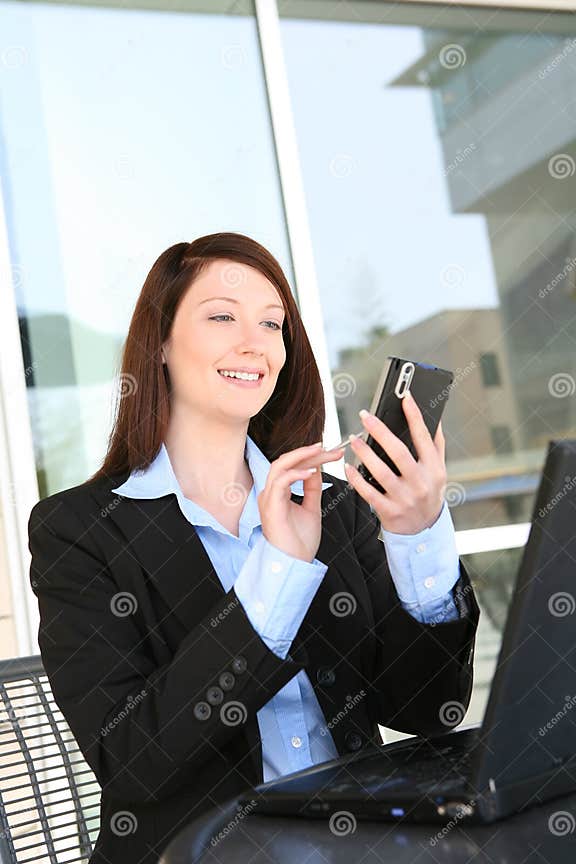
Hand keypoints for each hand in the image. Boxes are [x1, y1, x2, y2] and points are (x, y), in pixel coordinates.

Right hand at [258, 442, 344, 562]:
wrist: (293, 565)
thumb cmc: (299, 543)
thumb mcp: (311, 509)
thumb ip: (312, 489)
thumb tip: (317, 469)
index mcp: (277, 493)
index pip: (291, 465)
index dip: (310, 456)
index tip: (330, 452)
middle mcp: (270, 493)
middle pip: (285, 461)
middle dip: (307, 452)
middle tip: (329, 448)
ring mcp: (268, 499)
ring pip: (280, 466)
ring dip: (302, 457)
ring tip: (321, 453)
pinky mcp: (271, 507)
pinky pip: (281, 482)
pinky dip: (296, 474)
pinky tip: (312, 472)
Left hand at [344, 390, 446, 534]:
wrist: (423, 530)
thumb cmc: (428, 493)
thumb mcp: (439, 470)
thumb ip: (436, 445)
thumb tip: (435, 418)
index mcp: (434, 468)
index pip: (424, 437)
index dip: (414, 415)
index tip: (404, 396)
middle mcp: (421, 483)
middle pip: (398, 452)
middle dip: (380, 431)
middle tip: (365, 416)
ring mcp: (404, 498)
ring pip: (381, 472)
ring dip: (364, 453)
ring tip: (353, 438)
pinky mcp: (389, 511)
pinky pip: (368, 492)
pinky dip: (356, 478)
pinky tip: (348, 466)